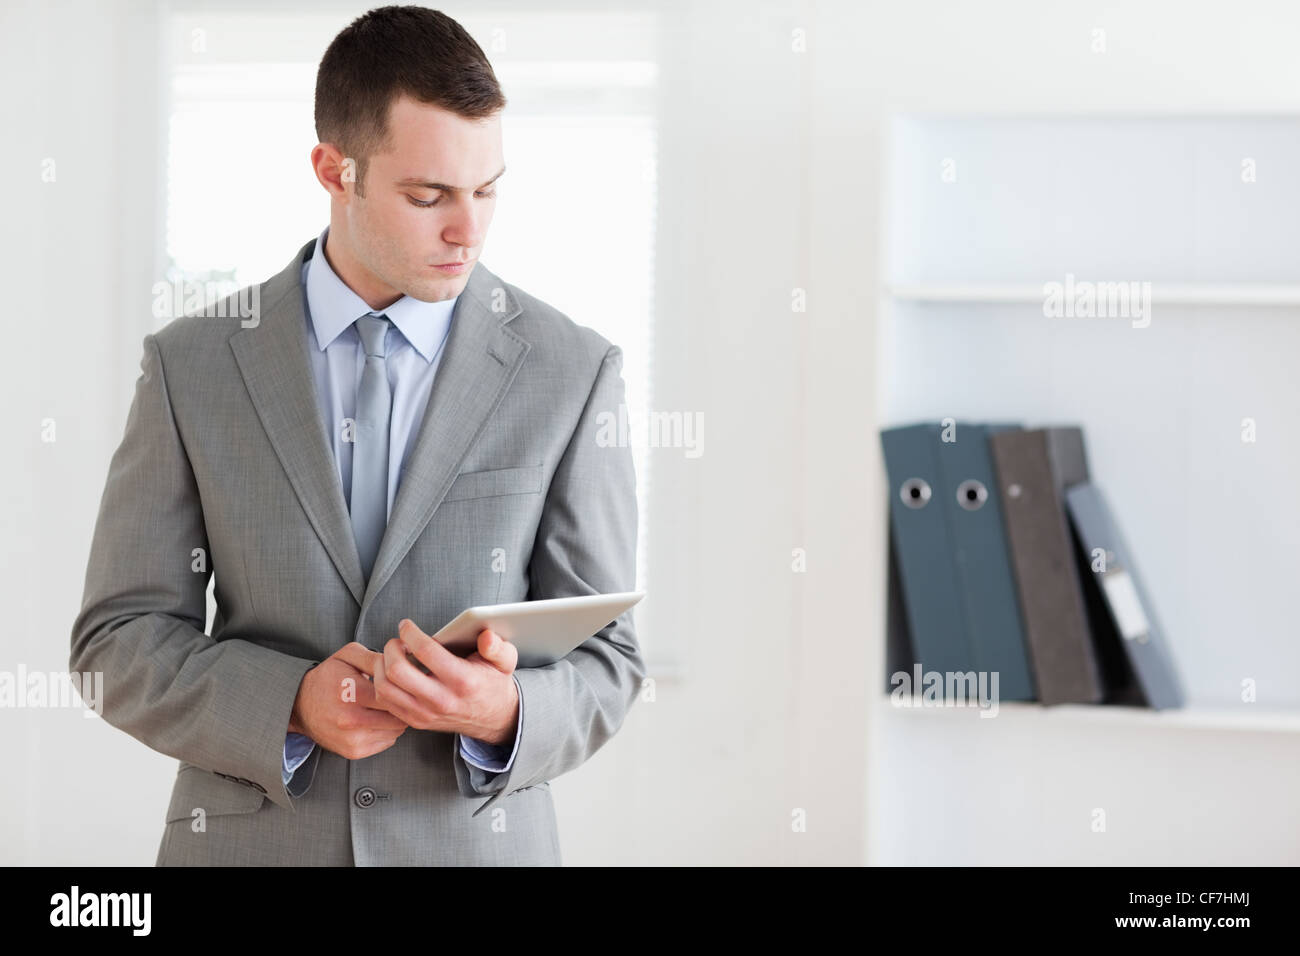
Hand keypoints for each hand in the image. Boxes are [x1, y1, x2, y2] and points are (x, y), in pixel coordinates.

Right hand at [288, 642, 407, 759]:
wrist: (300, 705)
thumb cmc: (327, 678)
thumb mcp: (347, 656)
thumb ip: (374, 657)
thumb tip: (399, 662)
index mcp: (351, 692)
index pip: (395, 695)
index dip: (404, 689)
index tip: (404, 685)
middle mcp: (351, 719)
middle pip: (398, 716)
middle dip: (404, 706)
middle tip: (400, 697)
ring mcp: (352, 739)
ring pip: (396, 731)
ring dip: (397, 719)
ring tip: (386, 707)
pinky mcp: (354, 751)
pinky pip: (387, 742)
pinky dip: (387, 732)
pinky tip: (378, 720)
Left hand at [364, 620, 519, 744]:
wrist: (493, 718)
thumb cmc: (493, 682)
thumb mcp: (504, 661)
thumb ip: (497, 646)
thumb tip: (486, 636)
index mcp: (463, 681)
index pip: (426, 651)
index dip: (410, 633)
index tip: (406, 625)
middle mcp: (441, 700)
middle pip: (397, 671)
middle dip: (391, 648)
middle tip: (398, 641)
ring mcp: (425, 714)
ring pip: (384, 688)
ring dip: (381, 666)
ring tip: (393, 655)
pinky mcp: (415, 721)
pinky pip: (385, 702)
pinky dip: (381, 683)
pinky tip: (392, 671)